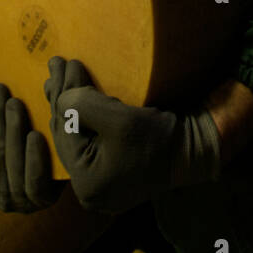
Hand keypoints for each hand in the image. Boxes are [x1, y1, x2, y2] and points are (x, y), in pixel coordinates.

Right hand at [0, 82, 61, 212]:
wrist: (59, 174)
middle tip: (0, 89)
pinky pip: (35, 181)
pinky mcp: (45, 200)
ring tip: (15, 103)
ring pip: (13, 163)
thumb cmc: (20, 155)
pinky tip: (35, 135)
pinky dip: (33, 158)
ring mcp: (22, 203)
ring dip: (13, 130)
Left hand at [45, 56, 221, 212]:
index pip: (64, 131)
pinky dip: (83, 119)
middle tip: (56, 63)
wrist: (196, 150)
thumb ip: (81, 105)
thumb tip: (61, 94)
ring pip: (77, 137)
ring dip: (70, 106)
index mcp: (87, 184)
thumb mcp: (119, 119)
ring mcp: (101, 185)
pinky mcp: (111, 174)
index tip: (62, 61)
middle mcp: (90, 191)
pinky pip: (89, 142)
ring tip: (59, 76)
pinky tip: (76, 97)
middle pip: (68, 135)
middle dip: (62, 98)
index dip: (61, 94)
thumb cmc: (160, 137)